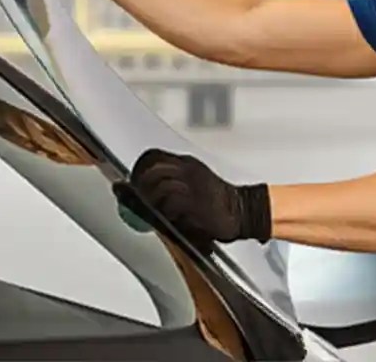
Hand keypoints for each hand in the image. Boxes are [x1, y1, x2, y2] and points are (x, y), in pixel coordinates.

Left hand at [121, 149, 271, 254]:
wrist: (244, 210)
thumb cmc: (219, 203)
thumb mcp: (195, 184)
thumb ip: (173, 184)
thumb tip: (144, 193)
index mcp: (187, 164)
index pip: (153, 156)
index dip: (138, 170)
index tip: (131, 183)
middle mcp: (188, 170)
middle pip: (151, 168)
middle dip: (139, 185)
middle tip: (134, 199)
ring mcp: (191, 185)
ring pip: (158, 184)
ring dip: (151, 200)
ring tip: (152, 211)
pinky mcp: (195, 202)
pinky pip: (171, 203)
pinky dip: (165, 212)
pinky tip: (169, 219)